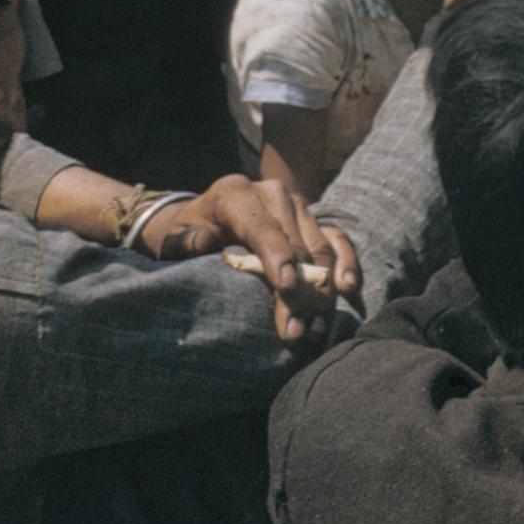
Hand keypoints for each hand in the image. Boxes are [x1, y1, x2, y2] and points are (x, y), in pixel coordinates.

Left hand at [143, 173, 360, 347]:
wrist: (204, 218)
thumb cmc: (188, 234)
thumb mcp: (175, 237)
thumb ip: (186, 241)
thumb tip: (204, 243)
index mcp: (235, 194)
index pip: (261, 227)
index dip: (276, 256)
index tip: (286, 287)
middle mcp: (273, 193)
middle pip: (294, 243)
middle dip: (298, 289)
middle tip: (296, 330)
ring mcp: (298, 205)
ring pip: (319, 246)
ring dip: (322, 288)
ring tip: (317, 324)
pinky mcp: (313, 219)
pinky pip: (337, 239)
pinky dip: (346, 264)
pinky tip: (348, 289)